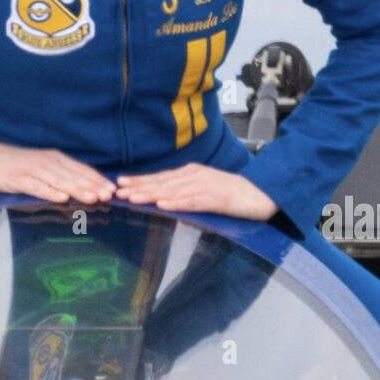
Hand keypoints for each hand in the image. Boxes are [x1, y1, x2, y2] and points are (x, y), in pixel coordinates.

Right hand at [0, 143, 115, 204]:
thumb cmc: (12, 165)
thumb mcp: (39, 167)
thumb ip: (57, 175)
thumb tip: (79, 187)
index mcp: (53, 159)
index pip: (80, 169)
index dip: (96, 179)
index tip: (112, 189)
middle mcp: (46, 162)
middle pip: (73, 175)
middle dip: (93, 185)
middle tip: (109, 195)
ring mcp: (32, 170)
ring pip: (59, 181)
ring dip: (77, 189)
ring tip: (93, 198)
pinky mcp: (18, 179)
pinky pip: (37, 187)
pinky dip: (50, 192)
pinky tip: (61, 198)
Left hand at [114, 163, 278, 220]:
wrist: (262, 193)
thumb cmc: (233, 194)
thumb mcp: (205, 193)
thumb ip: (186, 195)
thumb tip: (165, 203)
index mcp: (191, 174)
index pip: (160, 178)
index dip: (140, 181)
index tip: (120, 184)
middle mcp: (195, 176)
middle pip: (162, 182)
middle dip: (139, 187)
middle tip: (118, 191)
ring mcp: (205, 186)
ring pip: (173, 190)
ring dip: (152, 194)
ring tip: (133, 198)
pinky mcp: (217, 198)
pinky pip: (194, 201)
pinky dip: (178, 202)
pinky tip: (163, 204)